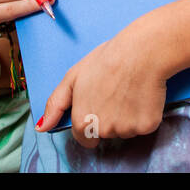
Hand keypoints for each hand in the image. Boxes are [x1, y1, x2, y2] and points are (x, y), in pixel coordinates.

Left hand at [34, 26, 169, 147]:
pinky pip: (145, 126)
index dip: (91, 121)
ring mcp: (126, 129)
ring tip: (130, 89)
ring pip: (126, 130)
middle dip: (111, 118)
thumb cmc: (107, 59)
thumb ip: (56, 105)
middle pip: (106, 134)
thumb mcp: (73, 77)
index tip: (100, 104)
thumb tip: (41, 128)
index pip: (84, 138)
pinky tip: (143, 94)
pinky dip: (146, 113)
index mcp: (82, 121)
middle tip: (116, 91)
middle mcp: (103, 130)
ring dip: (129, 116)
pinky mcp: (147, 126)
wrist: (141, 51)